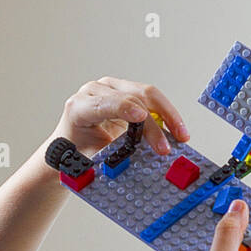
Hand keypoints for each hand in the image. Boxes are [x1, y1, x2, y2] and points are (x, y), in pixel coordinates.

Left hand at [51, 76, 189, 158]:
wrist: (70, 143)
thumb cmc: (76, 150)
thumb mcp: (88, 157)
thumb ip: (112, 156)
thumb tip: (138, 162)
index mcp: (80, 106)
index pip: (106, 103)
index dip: (125, 109)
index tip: (142, 118)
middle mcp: (96, 90)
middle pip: (132, 98)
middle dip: (154, 123)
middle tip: (165, 146)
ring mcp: (112, 87)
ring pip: (147, 94)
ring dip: (167, 114)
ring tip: (180, 135)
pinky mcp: (127, 91)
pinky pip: (151, 98)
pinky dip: (166, 113)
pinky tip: (175, 128)